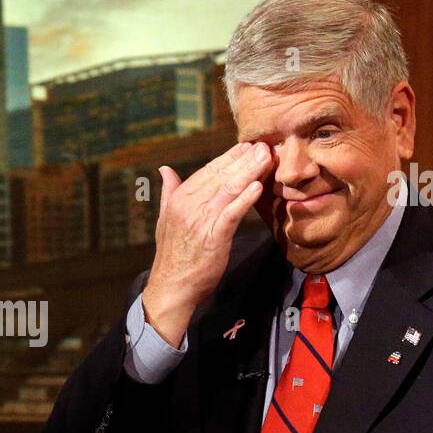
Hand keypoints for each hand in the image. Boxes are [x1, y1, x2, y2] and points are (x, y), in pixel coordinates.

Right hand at [142, 141, 274, 345]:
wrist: (171, 287)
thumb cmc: (172, 255)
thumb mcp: (165, 219)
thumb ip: (169, 192)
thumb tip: (165, 170)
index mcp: (179, 199)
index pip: (207, 171)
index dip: (229, 157)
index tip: (247, 147)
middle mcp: (189, 206)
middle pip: (221, 176)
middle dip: (244, 160)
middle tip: (265, 145)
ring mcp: (201, 221)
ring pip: (228, 190)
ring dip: (249, 172)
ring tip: (267, 159)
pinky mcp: (213, 238)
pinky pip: (231, 214)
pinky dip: (244, 200)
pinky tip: (257, 188)